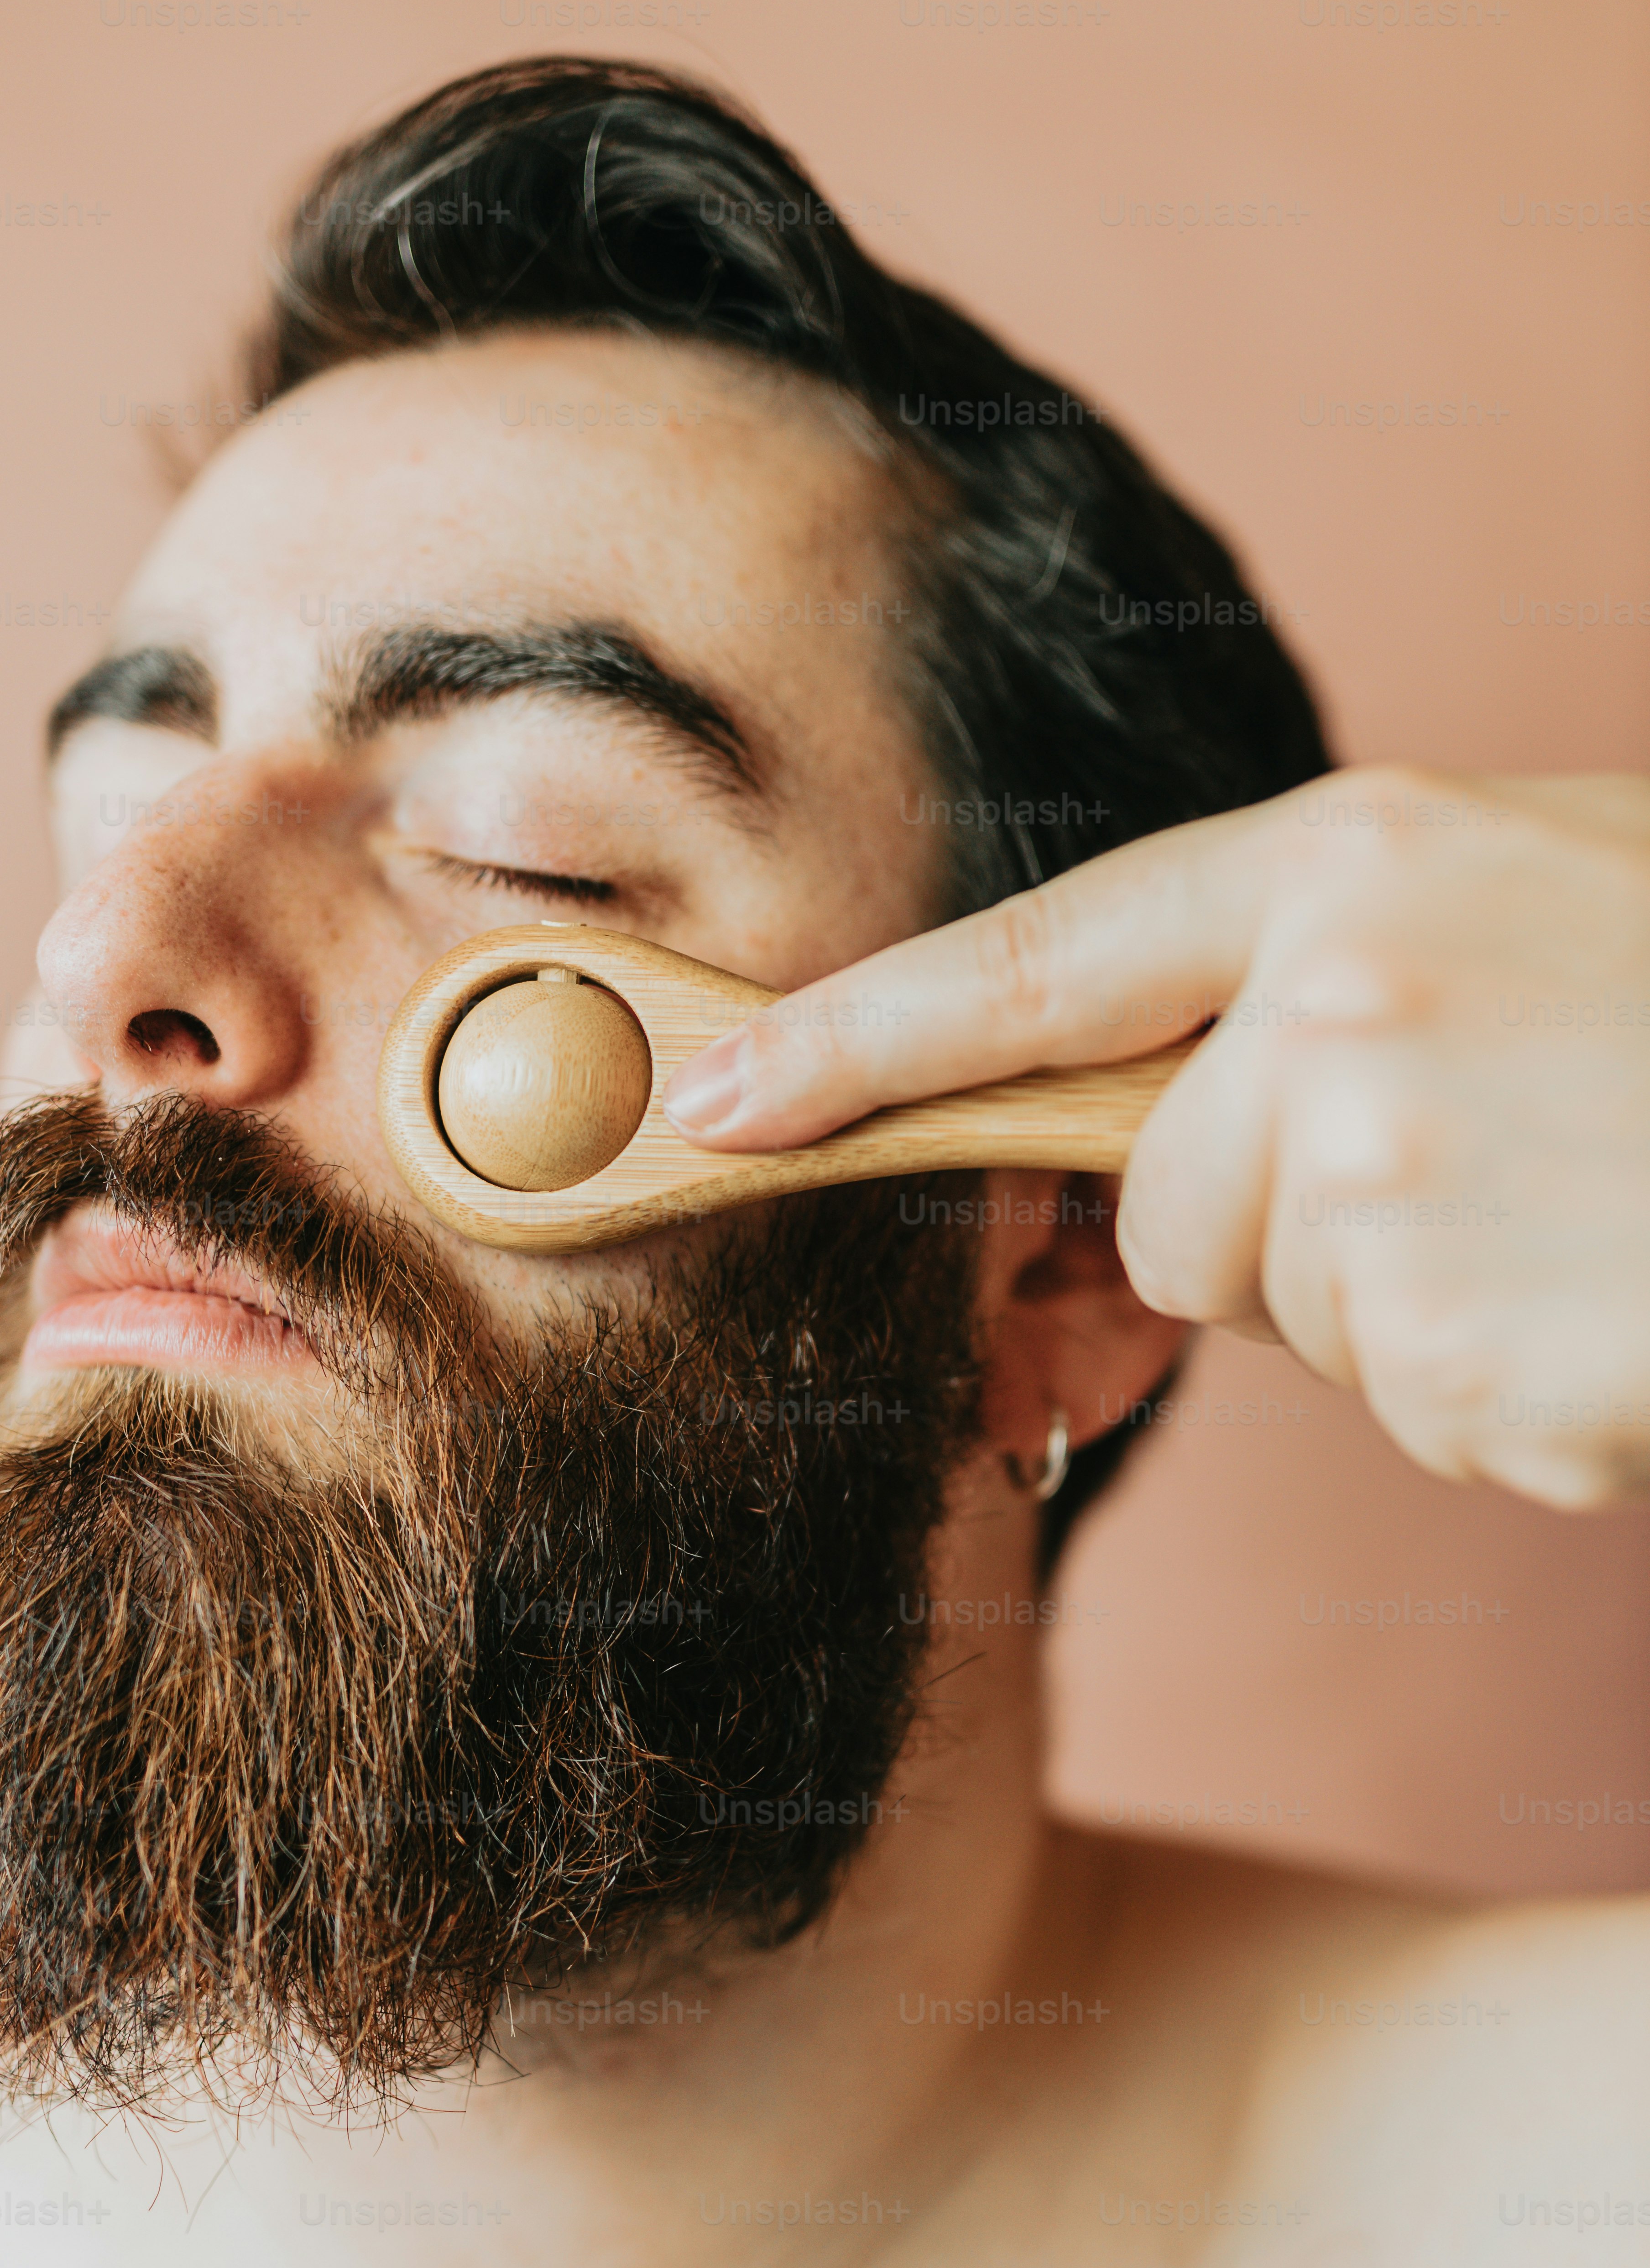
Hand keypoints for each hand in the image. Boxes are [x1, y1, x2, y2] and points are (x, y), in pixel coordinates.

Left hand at [663, 766, 1649, 1509]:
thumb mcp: (1535, 912)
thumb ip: (1329, 985)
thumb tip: (1160, 1152)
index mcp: (1363, 866)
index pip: (1038, 964)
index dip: (854, 1041)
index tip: (708, 1101)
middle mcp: (1349, 1005)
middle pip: (1173, 1201)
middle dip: (1291, 1228)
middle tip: (1504, 1173)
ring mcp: (1400, 1176)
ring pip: (1290, 1311)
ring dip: (1421, 1307)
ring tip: (1587, 1219)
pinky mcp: (1464, 1341)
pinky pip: (1414, 1401)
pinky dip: (1511, 1386)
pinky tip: (1620, 1302)